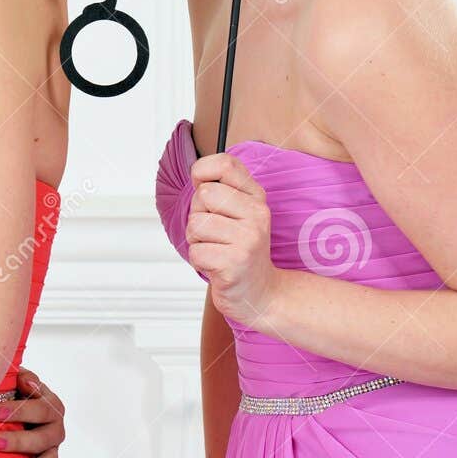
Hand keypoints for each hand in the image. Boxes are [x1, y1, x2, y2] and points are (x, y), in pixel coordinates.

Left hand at [0, 368, 65, 457]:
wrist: (12, 413)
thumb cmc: (12, 395)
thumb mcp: (15, 383)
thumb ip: (20, 378)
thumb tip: (24, 379)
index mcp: (49, 405)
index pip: (39, 407)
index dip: (19, 410)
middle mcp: (54, 428)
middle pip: (44, 436)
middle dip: (19, 440)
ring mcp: (52, 449)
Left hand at [185, 153, 278, 328]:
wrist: (261, 293)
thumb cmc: (240, 250)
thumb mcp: (238, 214)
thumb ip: (221, 191)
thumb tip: (197, 173)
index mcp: (256, 197)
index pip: (225, 164)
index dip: (203, 172)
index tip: (203, 189)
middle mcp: (257, 214)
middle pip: (203, 195)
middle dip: (198, 215)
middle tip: (215, 233)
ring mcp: (248, 238)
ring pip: (195, 224)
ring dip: (197, 241)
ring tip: (216, 250)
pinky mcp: (235, 262)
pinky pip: (196, 252)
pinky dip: (199, 261)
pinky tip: (216, 265)